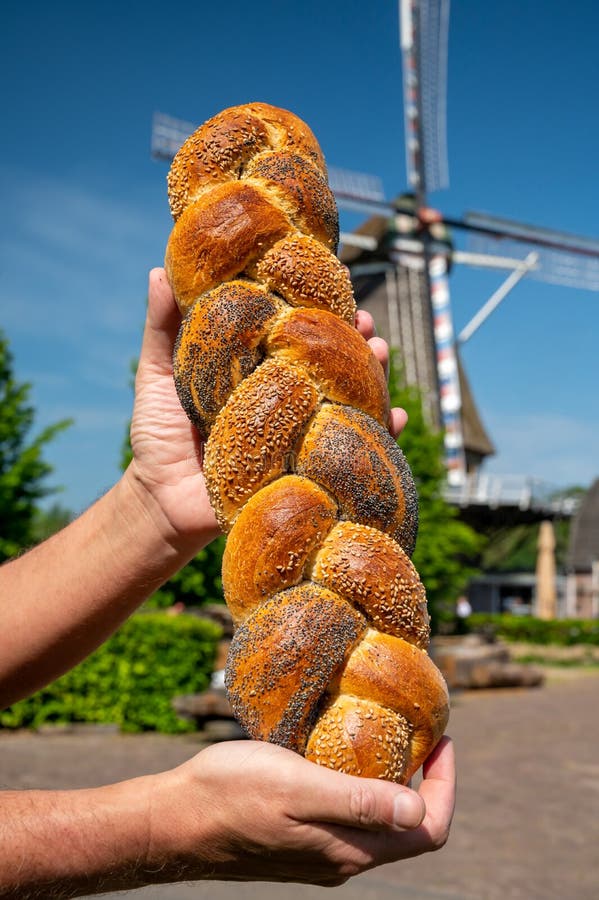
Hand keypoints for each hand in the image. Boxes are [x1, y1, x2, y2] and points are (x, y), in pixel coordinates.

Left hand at [126, 269, 406, 554]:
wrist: (160, 501)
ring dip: (374, 377)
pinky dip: (380, 437)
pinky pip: (349, 454)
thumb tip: (158, 269)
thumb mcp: (157, 376)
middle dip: (356, 341)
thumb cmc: (159, 435)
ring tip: (382, 355)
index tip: (337, 283)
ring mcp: (300, 435)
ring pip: (348, 401)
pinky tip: (397, 418)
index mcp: (257, 372)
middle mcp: (286, 400)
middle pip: (330, 365)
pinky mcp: (305, 470)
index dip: (318, 311)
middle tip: (369, 323)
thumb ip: (163, 329)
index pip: (295, 335)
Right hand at [147, 737, 454, 885]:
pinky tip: (339, 750)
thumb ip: (357, 802)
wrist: (174, 820)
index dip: (446, 787)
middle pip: (409, 828)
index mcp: (349, 849)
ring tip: (383, 733)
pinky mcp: (300, 839)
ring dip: (393, 780)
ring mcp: (320, 850)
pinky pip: (349, 815)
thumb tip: (418, 811)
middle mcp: (342, 857)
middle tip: (417, 730)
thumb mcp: (296, 787)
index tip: (440, 739)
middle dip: (425, 780)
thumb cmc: (230, 795)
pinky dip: (361, 784)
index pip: (428, 830)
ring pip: (379, 821)